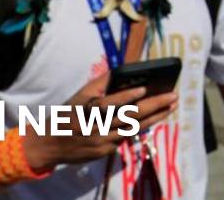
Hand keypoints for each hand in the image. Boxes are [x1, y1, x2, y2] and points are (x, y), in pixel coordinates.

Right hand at [20, 72, 177, 168]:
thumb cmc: (69, 114)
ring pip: (134, 128)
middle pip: (129, 116)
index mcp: (88, 109)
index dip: (126, 96)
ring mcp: (101, 141)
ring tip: (172, 106)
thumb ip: (100, 83)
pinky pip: (125, 137)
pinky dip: (141, 127)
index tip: (144, 88)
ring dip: (155, 117)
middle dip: (154, 105)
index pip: (108, 103)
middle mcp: (96, 126)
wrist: (50, 144)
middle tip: (173, 96)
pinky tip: (156, 117)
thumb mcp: (80, 96)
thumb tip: (121, 71)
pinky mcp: (105, 152)